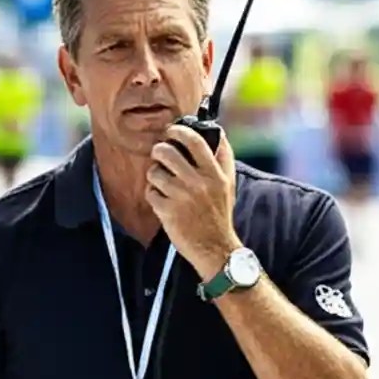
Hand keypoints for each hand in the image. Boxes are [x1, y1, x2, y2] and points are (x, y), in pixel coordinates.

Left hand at [146, 125, 243, 279]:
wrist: (214, 248)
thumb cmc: (219, 214)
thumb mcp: (228, 184)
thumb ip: (223, 159)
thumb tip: (218, 133)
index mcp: (215, 174)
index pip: (196, 141)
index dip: (179, 131)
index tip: (171, 130)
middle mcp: (199, 183)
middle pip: (167, 152)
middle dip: (158, 150)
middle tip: (159, 154)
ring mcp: (181, 197)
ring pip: (154, 172)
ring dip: (154, 175)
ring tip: (161, 181)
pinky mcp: (167, 211)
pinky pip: (150, 192)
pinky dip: (153, 195)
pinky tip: (162, 200)